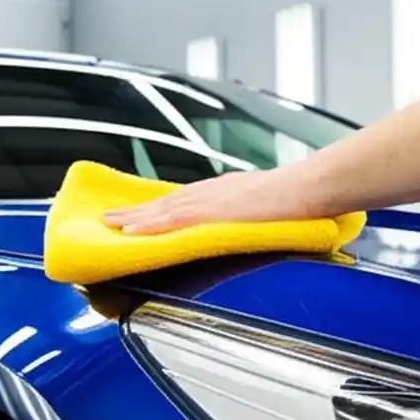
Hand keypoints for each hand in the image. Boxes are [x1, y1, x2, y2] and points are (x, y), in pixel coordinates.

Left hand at [103, 168, 320, 234]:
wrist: (310, 189)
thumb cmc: (299, 200)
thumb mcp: (267, 206)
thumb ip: (250, 215)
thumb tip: (248, 225)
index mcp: (224, 192)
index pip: (182, 200)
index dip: (157, 209)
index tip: (137, 215)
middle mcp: (212, 193)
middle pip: (165, 202)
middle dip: (136, 211)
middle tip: (108, 218)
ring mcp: (211, 201)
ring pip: (163, 209)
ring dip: (134, 217)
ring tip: (109, 224)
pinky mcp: (213, 212)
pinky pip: (173, 219)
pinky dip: (150, 224)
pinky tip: (131, 230)